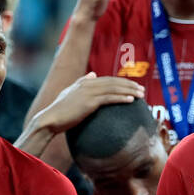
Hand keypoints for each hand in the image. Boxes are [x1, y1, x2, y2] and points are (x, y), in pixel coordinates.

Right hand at [29, 73, 144, 135]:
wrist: (51, 119)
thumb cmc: (60, 111)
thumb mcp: (71, 93)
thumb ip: (82, 83)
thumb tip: (93, 75)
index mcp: (84, 82)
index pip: (108, 80)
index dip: (122, 82)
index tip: (133, 86)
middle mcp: (87, 84)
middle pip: (113, 82)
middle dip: (129, 85)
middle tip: (142, 90)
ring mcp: (89, 92)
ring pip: (113, 89)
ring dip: (129, 91)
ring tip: (140, 95)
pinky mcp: (89, 102)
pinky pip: (109, 98)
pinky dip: (121, 98)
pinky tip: (130, 100)